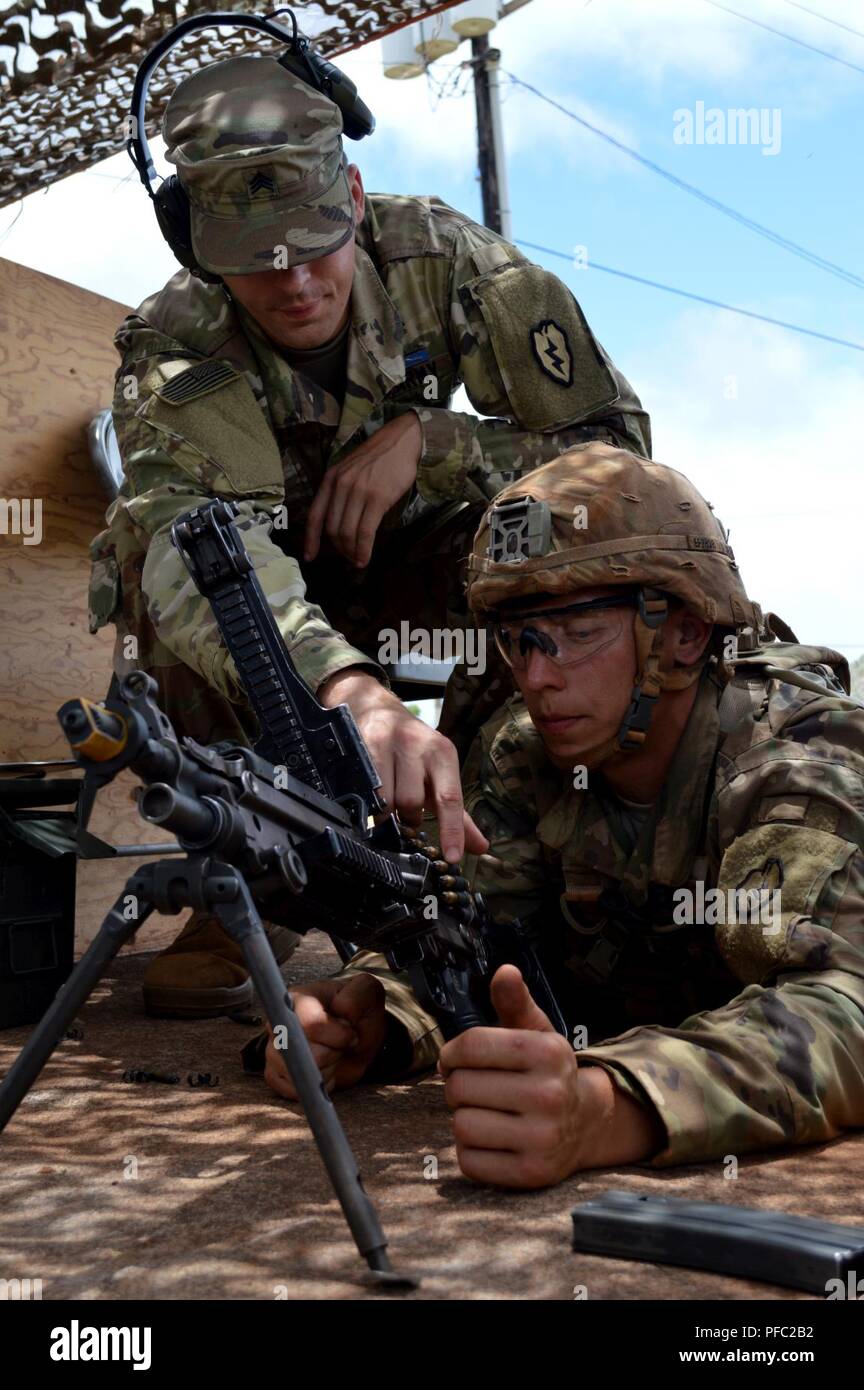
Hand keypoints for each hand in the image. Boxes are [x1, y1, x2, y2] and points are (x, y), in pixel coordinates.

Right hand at [263, 973, 386, 1097]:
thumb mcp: (368, 993)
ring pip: (299, 1075)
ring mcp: (273, 1049)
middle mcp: (277, 1023)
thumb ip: (358, 994)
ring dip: (325, 1072)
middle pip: (304, 1055)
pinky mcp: (275, 1073)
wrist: (357, 1036)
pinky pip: (291, 1090)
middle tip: (341, 1045)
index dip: (336, 1036)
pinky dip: (314, 1087)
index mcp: (298, 999)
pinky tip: (324, 1071)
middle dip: (333, 1054)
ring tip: (332, 1056)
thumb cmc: (359, 1011)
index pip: (310, 1024)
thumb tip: (341, 1007)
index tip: (352, 1035)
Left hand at [304, 413, 421, 567]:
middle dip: (339, 548)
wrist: (403, 441)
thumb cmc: (379, 457)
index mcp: (331, 478)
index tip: (310, 556)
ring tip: (357, 560)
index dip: (311, 539)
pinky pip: (365, 532)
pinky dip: (364, 549)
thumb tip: (338, 523)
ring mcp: (358, 491)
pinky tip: (365, 558)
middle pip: (332, 528)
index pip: (315, 515)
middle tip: (348, 557)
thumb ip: (341, 491)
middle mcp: (340, 485)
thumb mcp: (350, 469)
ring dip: (351, 552)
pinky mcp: (377, 498)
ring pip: (347, 533)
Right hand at [318, 668, 488, 863]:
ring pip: (387, 799)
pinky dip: (369, 801)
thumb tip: (480, 848)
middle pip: (412, 802)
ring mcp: (391, 743)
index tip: (453, 857)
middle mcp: (420, 745)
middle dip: (408, 817)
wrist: (378, 709)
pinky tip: (371, 795)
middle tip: (406, 813)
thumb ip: (458, 815)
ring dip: (386, 811)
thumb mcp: (439, 777)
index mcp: (443, 754)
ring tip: (388, 802)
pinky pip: (366, 788)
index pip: (450, 798)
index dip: (452, 830)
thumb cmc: (413, 752)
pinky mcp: (365, 744)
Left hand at [438, 965, 662, 1187]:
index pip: (470, 1046)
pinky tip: (492, 1139)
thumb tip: (505, 971)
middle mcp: (550, 1095)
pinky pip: (470, 1161)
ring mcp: (543, 1138)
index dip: (452, 1052)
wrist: (587, 1123)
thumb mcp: (536, 1032)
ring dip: (464, 1119)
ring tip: (486, 1113)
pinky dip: (472, 1152)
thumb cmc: (547, 1073)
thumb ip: (515, 1002)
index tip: (455, 1059)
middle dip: (459, 1087)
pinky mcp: (532, 1173)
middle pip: (460, 1087)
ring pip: (462, 1125)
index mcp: (547, 1052)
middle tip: (477, 1089)